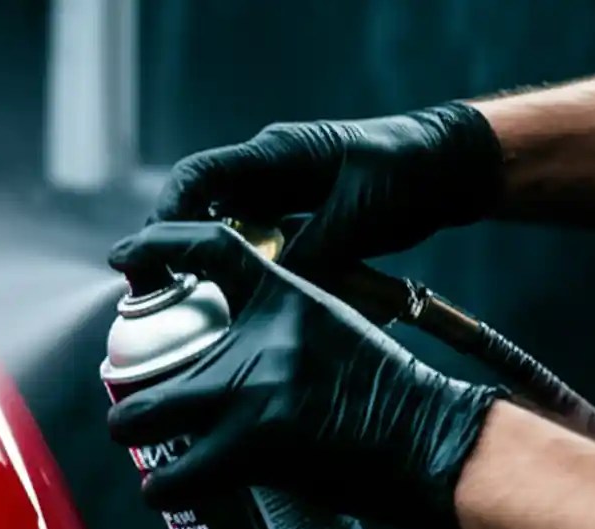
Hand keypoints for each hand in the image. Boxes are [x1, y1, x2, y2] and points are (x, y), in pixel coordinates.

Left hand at [106, 222, 505, 528]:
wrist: (432, 440)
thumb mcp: (329, 325)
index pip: (209, 246)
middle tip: (131, 408)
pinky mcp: (252, 448)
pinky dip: (163, 487)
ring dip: (134, 437)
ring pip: (142, 417)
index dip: (157, 244)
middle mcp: (261, 338)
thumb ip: (273, 323)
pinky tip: (165, 488)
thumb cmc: (384, 390)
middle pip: (152, 352)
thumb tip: (216, 344)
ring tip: (144, 451)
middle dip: (127, 386)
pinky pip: (175, 474)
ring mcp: (252, 392)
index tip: (122, 255)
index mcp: (284, 296)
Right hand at [151, 102, 504, 272]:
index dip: (165, 213)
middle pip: (197, 208)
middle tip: (152, 291)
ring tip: (182, 307)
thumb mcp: (357, 217)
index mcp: (273, 155)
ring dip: (200, 266)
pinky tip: (231, 307)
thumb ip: (312, 253)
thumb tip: (270, 294)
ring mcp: (277, 199)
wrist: (447, 169)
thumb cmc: (407, 174)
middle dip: (170, 248)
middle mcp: (265, 175)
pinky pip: (251, 251)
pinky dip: (237, 276)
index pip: (197, 176)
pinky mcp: (292, 223)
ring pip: (219, 233)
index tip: (147, 251)